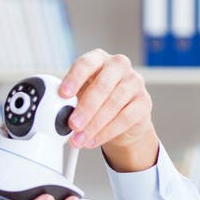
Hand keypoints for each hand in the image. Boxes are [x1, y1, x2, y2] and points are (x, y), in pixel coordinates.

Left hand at [58, 48, 158, 171]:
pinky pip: (125, 118)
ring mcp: (134, 82)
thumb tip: (55, 113)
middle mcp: (118, 66)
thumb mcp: (79, 96)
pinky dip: (106, 132)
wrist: (121, 118)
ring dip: (94, 125)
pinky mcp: (144, 102)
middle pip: (102, 85)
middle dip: (85, 108)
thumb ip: (69, 100)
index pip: (86, 63)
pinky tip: (93, 140)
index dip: (74, 79)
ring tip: (79, 139)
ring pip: (114, 103)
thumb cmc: (96, 101)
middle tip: (72, 124)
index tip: (63, 94)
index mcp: (98, 59)